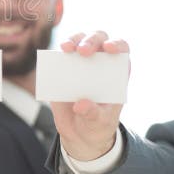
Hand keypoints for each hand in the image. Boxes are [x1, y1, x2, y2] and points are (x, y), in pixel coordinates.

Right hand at [50, 31, 128, 160]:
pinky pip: (58, 57)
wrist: (79, 134)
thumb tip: (80, 105)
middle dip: (90, 41)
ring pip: (78, 41)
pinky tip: (52, 61)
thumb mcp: (100, 122)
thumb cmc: (97, 125)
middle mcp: (99, 62)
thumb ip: (93, 114)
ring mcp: (80, 63)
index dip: (117, 44)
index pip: (121, 49)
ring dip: (72, 41)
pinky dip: (55, 56)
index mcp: (116, 72)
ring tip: (65, 49)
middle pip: (98, 39)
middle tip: (82, 51)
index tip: (108, 48)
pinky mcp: (63, 69)